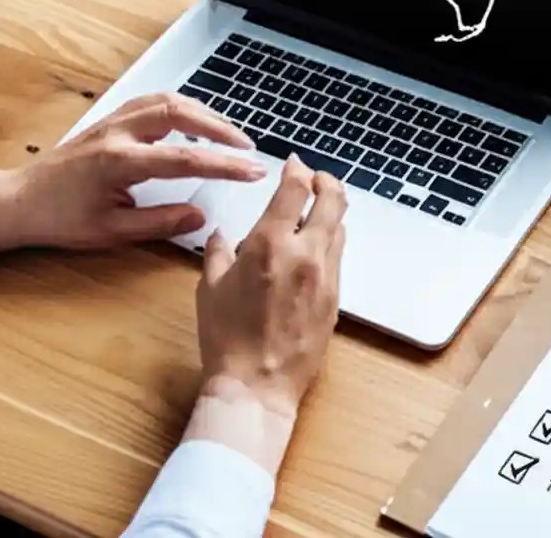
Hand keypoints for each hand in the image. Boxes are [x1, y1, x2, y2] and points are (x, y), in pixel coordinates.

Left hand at [0, 93, 266, 250]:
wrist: (19, 201)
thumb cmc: (59, 219)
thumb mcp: (112, 231)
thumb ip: (160, 223)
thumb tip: (199, 216)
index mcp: (120, 162)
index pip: (186, 158)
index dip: (225, 165)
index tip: (253, 171)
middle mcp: (118, 134)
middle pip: (181, 113)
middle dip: (221, 128)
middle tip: (247, 147)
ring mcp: (112, 122)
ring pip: (167, 100)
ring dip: (203, 113)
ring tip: (228, 133)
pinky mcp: (109, 121)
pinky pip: (152, 102)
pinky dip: (181, 107)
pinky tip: (194, 120)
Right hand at [184, 156, 347, 472]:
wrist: (257, 386)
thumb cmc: (227, 340)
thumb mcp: (210, 288)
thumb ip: (217, 253)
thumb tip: (220, 235)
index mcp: (270, 244)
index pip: (295, 190)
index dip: (298, 170)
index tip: (295, 164)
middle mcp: (305, 255)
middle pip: (333, 201)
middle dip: (327, 182)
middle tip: (318, 178)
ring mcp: (326, 277)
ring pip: (340, 230)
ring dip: (332, 213)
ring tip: (319, 210)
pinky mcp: (335, 300)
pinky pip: (338, 259)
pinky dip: (331, 244)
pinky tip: (318, 248)